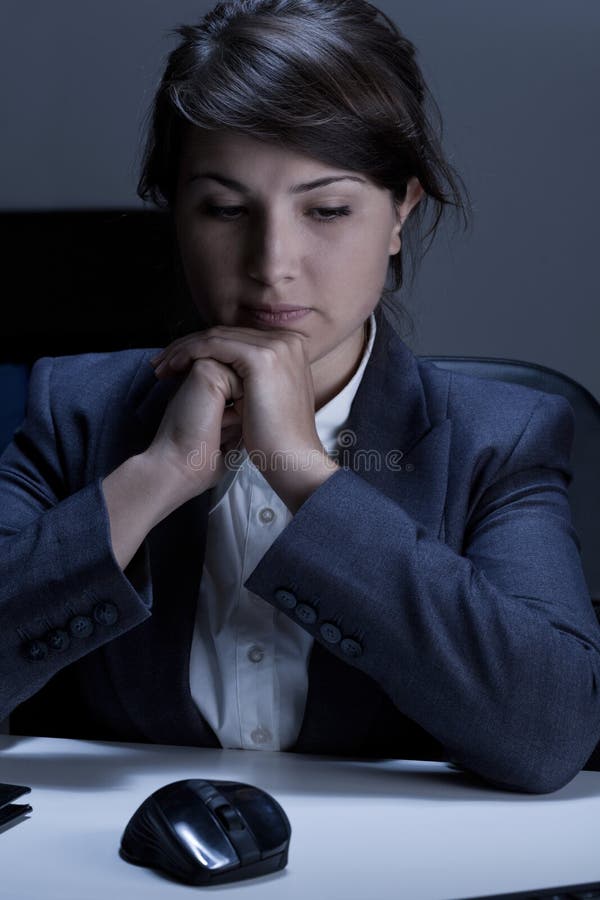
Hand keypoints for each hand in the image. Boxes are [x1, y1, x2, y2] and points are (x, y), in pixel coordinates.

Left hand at [151, 325, 337, 507]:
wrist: (291, 460)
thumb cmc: (274, 438)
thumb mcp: (265, 397)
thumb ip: (251, 376)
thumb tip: (226, 370)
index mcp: (289, 347)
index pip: (235, 338)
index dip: (203, 348)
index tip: (176, 363)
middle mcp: (287, 341)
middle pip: (225, 335)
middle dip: (188, 347)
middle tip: (162, 363)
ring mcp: (277, 347)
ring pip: (215, 338)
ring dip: (182, 350)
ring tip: (161, 368)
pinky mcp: (262, 358)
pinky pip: (214, 346)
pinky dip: (188, 354)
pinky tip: (172, 368)